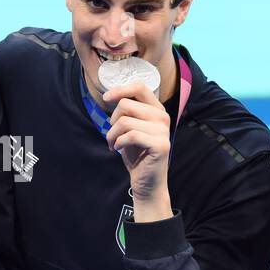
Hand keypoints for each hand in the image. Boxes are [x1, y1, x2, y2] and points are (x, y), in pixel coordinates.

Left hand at [103, 81, 171, 221]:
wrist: (146, 181)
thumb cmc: (136, 154)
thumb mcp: (130, 128)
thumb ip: (127, 112)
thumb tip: (112, 95)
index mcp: (157, 110)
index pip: (140, 87)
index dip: (120, 89)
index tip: (106, 98)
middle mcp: (163, 117)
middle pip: (126, 104)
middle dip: (112, 120)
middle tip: (112, 135)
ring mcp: (163, 131)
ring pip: (125, 121)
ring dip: (112, 134)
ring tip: (113, 144)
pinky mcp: (160, 145)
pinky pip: (131, 135)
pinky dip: (119, 142)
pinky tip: (118, 149)